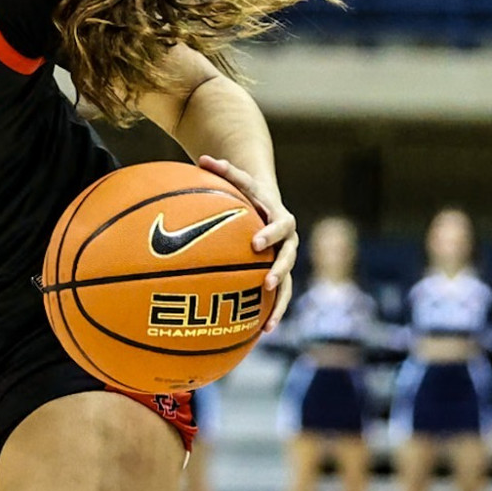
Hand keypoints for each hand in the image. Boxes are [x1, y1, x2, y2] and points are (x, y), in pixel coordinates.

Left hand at [196, 154, 297, 331]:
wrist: (268, 199)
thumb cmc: (246, 191)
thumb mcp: (237, 179)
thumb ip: (222, 169)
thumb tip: (202, 158)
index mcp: (276, 213)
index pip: (277, 222)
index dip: (269, 233)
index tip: (255, 244)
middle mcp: (286, 236)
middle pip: (288, 254)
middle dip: (278, 268)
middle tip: (266, 282)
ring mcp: (286, 255)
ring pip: (289, 280)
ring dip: (281, 299)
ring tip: (270, 319)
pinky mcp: (280, 271)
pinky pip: (282, 295)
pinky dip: (275, 312)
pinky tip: (263, 332)